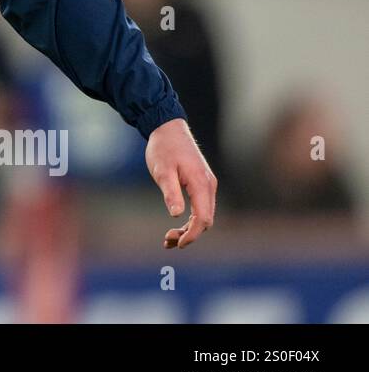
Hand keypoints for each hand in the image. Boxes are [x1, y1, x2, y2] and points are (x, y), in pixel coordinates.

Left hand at [146, 117, 216, 249]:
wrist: (168, 128)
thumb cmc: (164, 148)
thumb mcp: (162, 171)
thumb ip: (171, 192)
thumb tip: (177, 215)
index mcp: (201, 184)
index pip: (203, 218)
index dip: (192, 235)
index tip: (177, 244)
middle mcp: (208, 186)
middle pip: (206, 220)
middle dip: (189, 234)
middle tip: (167, 241)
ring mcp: (206, 185)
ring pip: (203, 215)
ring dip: (189, 229)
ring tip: (168, 238)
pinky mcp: (201, 183)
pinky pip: (200, 207)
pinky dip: (190, 219)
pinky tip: (176, 224)